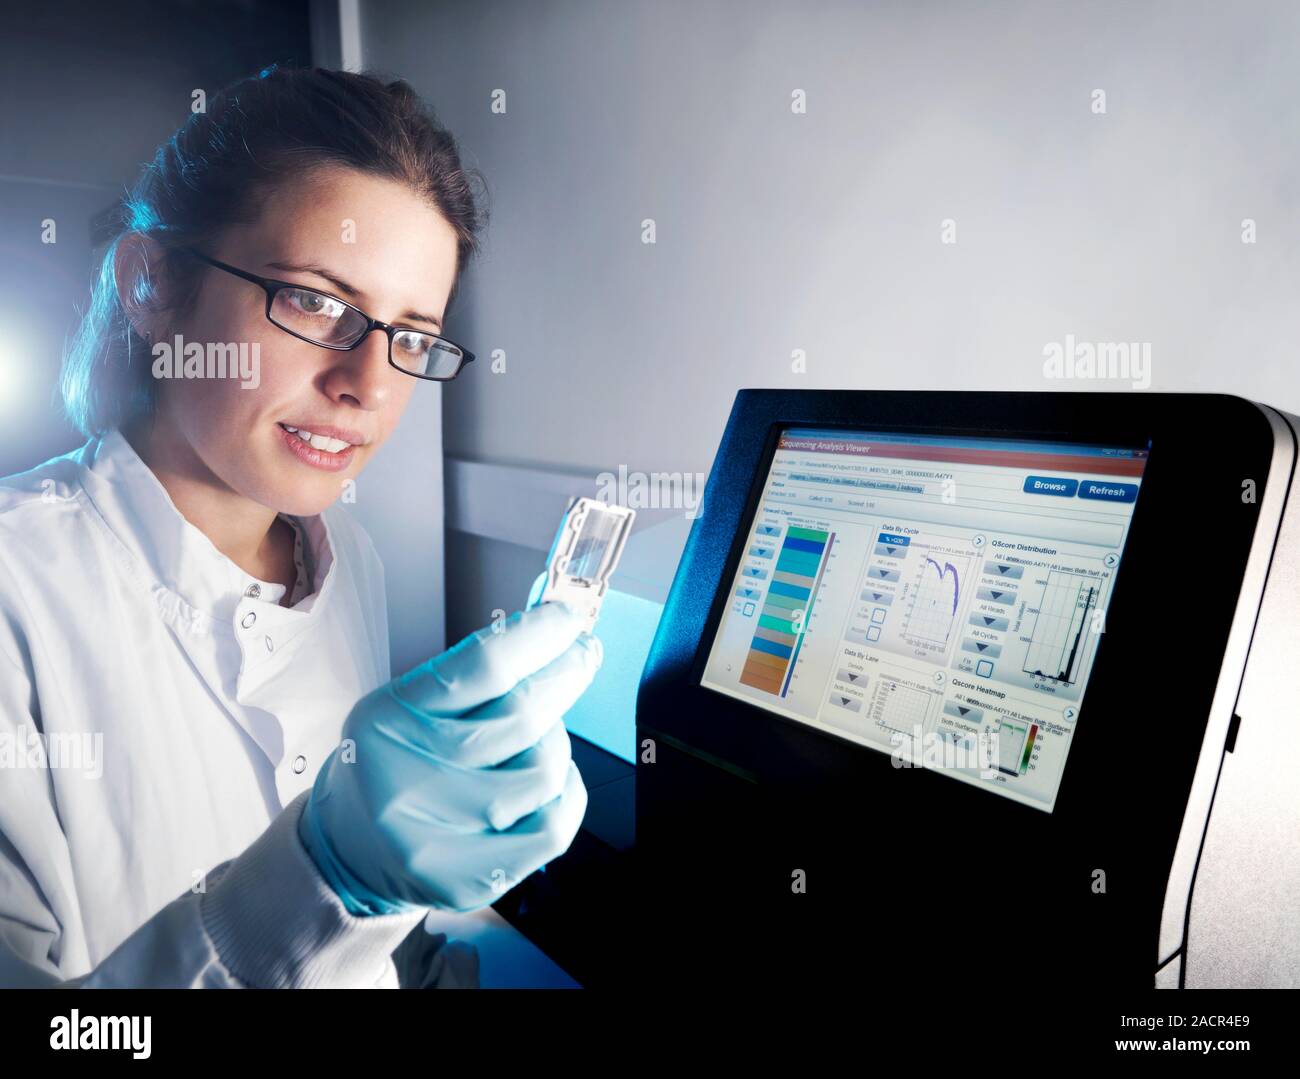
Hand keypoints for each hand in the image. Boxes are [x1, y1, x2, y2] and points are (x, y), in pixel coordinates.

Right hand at [299, 600, 601, 914]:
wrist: (352, 846)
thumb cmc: (395, 762)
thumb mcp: (408, 704)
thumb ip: (473, 675)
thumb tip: (553, 637)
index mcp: (390, 719)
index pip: (484, 665)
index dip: (539, 635)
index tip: (567, 619)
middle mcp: (408, 776)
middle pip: (523, 713)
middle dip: (566, 674)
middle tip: (582, 654)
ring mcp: (439, 832)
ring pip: (546, 768)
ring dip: (556, 741)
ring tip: (538, 736)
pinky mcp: (467, 878)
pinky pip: (555, 825)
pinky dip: (567, 792)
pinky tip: (550, 781)